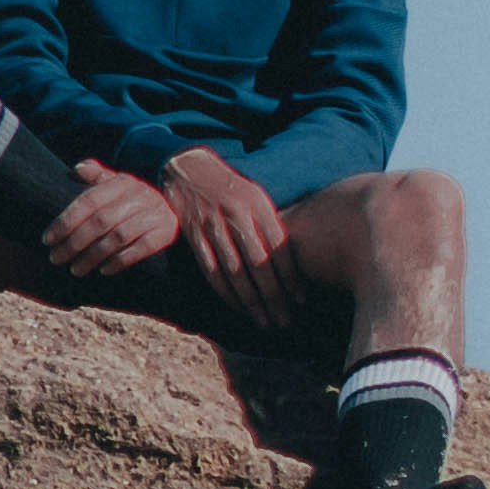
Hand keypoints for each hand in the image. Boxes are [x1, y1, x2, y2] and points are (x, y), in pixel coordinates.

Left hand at [43, 162, 180, 277]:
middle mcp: (139, 196)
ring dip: (93, 256)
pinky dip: (120, 260)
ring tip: (75, 269)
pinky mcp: (165, 232)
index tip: (47, 239)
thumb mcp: (116, 183)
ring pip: (118, 237)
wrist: (176, 205)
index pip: (89, 201)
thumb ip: (95, 176)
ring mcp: (154, 214)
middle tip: (56, 258)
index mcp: (122, 182)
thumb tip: (76, 169)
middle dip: (74, 243)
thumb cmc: (133, 198)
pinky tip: (104, 270)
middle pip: (101, 221)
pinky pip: (141, 248)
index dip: (66, 221)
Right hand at [163, 146, 299, 319]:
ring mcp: (213, 226)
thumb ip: (271, 223)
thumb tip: (293, 259)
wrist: (188, 167)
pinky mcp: (194, 236)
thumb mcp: (256, 195)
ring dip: (251, 302)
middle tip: (285, 320)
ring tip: (264, 321)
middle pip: (259, 264)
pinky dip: (226, 293)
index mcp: (257, 204)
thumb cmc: (230, 186)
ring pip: (235, 272)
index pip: (278, 247)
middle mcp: (236, 215)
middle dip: (274, 296)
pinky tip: (238, 307)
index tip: (301, 299)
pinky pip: (211, 271)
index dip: (291, 276)